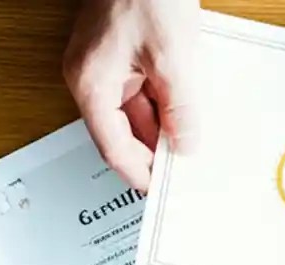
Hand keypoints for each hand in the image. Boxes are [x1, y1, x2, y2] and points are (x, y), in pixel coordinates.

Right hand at [64, 0, 199, 189]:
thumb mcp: (174, 57)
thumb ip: (181, 108)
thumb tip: (186, 145)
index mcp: (90, 84)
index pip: (113, 149)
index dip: (141, 174)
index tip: (163, 192)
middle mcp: (90, 77)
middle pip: (124, 132)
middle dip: (157, 150)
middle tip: (186, 170)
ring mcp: (103, 64)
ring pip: (136, 111)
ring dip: (165, 124)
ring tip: (195, 137)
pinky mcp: (120, 52)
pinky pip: (142, 88)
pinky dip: (165, 100)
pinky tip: (189, 104)